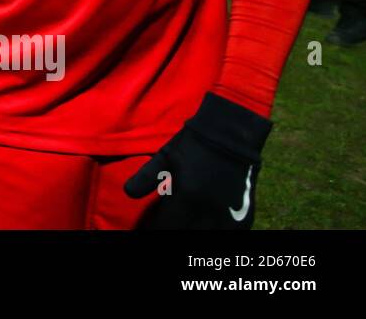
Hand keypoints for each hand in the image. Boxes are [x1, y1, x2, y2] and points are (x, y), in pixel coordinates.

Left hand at [124, 93, 271, 228]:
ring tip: (184, 226)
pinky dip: (216, 234)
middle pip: (185, 235)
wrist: (231, 134)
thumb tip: (128, 193)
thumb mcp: (165, 157)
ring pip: (209, 238)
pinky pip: (230, 235)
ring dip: (194, 233)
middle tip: (167, 224)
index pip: (165, 228)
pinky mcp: (245, 217)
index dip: (154, 229)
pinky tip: (205, 228)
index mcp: (187, 197)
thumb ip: (146, 177)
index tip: (149, 226)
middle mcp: (208, 211)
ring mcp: (229, 216)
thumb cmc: (194, 144)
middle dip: (173, 232)